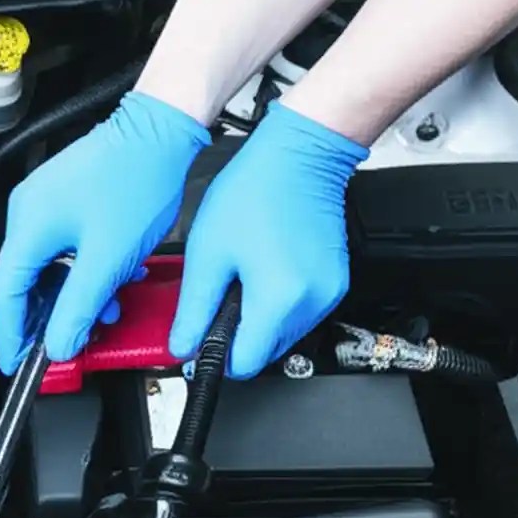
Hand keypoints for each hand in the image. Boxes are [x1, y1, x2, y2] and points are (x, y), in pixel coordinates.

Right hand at [0, 92, 209, 374]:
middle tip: (62, 346)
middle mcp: (28, 212)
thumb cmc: (137, 177)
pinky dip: (81, 272)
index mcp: (28, 227)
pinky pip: (63, 248)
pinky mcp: (66, 199)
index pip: (4, 295)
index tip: (17, 362)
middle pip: (23, 283)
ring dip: (71, 296)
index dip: (9, 335)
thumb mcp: (108, 260)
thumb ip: (79, 307)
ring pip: (48, 268)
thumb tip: (59, 343)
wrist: (162, 130)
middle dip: (45, 319)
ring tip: (102, 313)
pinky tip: (109, 281)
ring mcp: (45, 203)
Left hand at [169, 102, 368, 378]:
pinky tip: (265, 269)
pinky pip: (299, 312)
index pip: (244, 364)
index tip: (202, 338)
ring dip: (258, 318)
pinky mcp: (335, 282)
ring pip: (282, 334)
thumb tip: (182, 346)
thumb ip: (193, 309)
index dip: (217, 355)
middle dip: (238, 332)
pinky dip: (278, 302)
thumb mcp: (206, 253)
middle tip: (222, 294)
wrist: (299, 154)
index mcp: (279, 299)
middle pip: (265, 351)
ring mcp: (328, 294)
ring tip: (245, 274)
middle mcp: (311, 303)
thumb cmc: (255, 191)